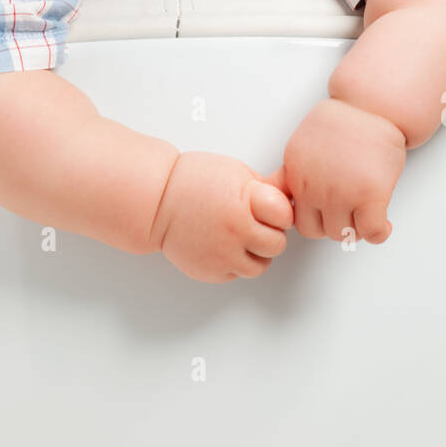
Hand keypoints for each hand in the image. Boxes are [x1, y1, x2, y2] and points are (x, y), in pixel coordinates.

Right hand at [153, 151, 293, 282]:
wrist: (156, 202)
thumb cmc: (193, 181)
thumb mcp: (235, 172)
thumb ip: (264, 188)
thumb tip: (288, 198)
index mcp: (245, 204)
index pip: (285, 216)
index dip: (279, 211)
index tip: (270, 208)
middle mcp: (236, 233)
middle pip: (277, 244)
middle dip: (270, 233)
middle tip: (254, 223)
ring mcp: (223, 256)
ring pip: (260, 266)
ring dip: (256, 253)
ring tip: (239, 236)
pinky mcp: (211, 273)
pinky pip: (237, 274)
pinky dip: (235, 262)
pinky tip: (222, 244)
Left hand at [276, 97, 406, 243]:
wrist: (372, 105)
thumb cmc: (342, 123)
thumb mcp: (302, 147)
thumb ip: (292, 174)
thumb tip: (276, 194)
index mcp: (295, 174)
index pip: (295, 217)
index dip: (313, 218)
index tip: (326, 214)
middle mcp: (314, 186)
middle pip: (316, 231)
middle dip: (332, 225)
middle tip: (347, 213)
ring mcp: (342, 192)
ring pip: (343, 234)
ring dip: (356, 229)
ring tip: (366, 213)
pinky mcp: (370, 195)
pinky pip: (372, 232)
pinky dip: (379, 233)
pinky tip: (383, 223)